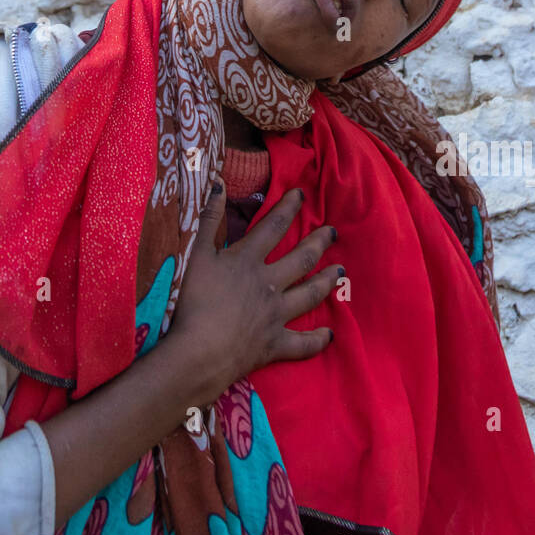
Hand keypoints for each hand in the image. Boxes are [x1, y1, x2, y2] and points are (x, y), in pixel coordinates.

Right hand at [170, 180, 340, 406]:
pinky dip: (317, 340)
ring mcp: (275, 315)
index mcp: (248, 260)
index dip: (288, 208)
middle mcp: (268, 284)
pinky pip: (302, 343)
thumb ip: (208, 218)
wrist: (200, 350)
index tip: (302, 195)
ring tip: (340, 271)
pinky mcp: (275, 344)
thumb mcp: (195, 254)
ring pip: (309, 295)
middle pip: (300, 259)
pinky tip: (330, 334)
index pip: (273, 227)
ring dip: (326, 282)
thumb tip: (218, 184)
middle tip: (332, 232)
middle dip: (318, 243)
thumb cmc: (193, 300)